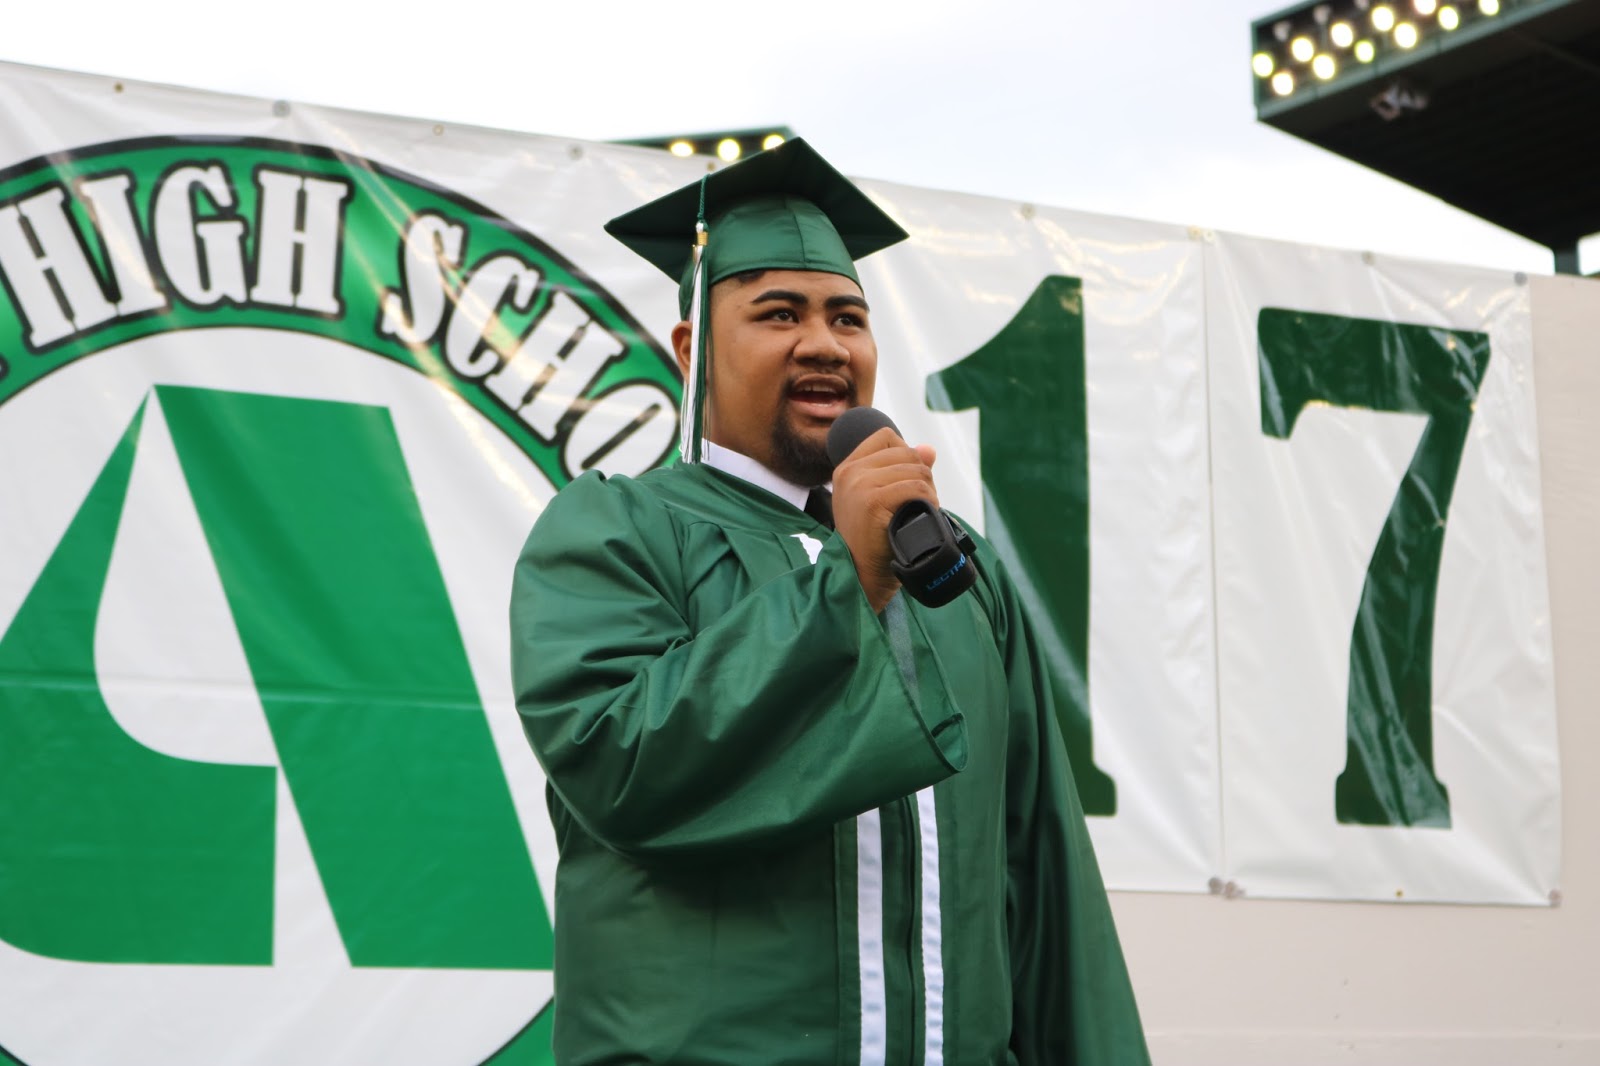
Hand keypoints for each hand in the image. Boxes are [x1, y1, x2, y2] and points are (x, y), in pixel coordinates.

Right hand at [830, 426, 938, 612]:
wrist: (861, 576)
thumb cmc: (874, 542)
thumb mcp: (880, 499)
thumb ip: (901, 470)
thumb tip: (929, 449)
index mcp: (847, 468)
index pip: (886, 436)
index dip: (906, 454)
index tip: (907, 482)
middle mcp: (850, 472)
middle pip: (906, 452)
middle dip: (922, 476)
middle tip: (920, 504)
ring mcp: (859, 485)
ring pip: (916, 469)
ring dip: (928, 491)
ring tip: (920, 512)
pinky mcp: (872, 501)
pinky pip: (916, 488)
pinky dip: (929, 502)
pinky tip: (922, 516)